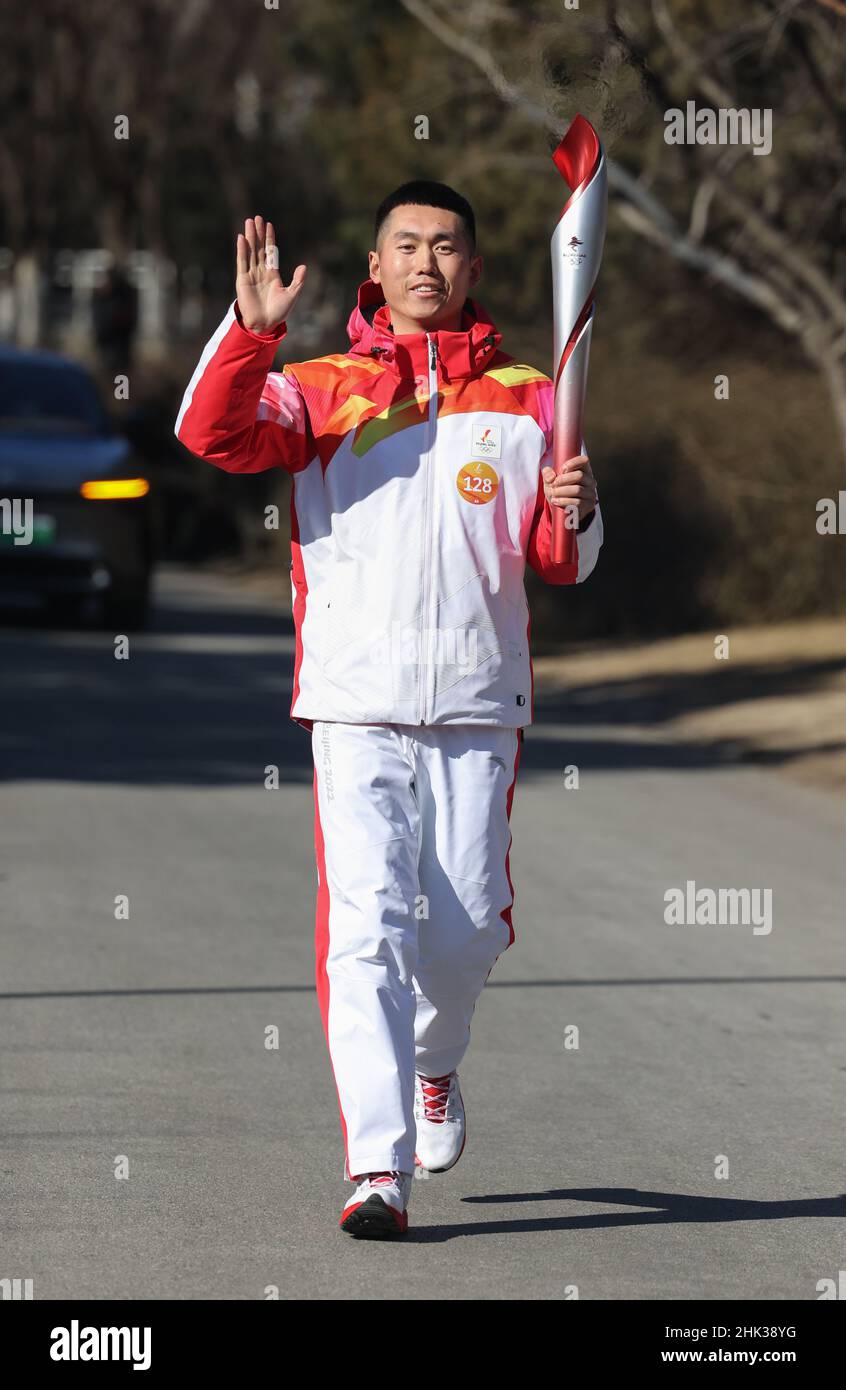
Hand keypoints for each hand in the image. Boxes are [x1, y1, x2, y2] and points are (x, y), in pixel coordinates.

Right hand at [236, 215, 306, 333]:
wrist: (265, 324)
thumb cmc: (279, 312)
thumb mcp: (292, 295)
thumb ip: (298, 281)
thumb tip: (304, 267)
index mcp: (272, 274)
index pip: (270, 252)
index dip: (269, 238)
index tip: (269, 225)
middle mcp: (260, 271)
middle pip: (258, 248)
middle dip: (258, 233)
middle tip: (257, 218)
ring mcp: (251, 274)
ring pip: (250, 251)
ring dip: (249, 237)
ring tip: (248, 222)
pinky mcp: (242, 280)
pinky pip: (242, 262)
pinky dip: (242, 250)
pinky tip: (242, 238)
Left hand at [541, 454, 596, 528]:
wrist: (562, 509)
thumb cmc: (559, 491)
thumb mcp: (550, 480)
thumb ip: (547, 473)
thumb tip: (551, 477)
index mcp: (583, 470)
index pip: (584, 460)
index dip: (572, 463)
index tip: (561, 470)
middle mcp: (590, 481)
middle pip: (579, 475)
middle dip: (563, 479)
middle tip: (553, 484)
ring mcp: (590, 493)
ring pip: (577, 490)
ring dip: (561, 491)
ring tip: (553, 494)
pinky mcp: (588, 505)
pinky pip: (577, 502)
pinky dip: (564, 501)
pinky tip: (556, 501)